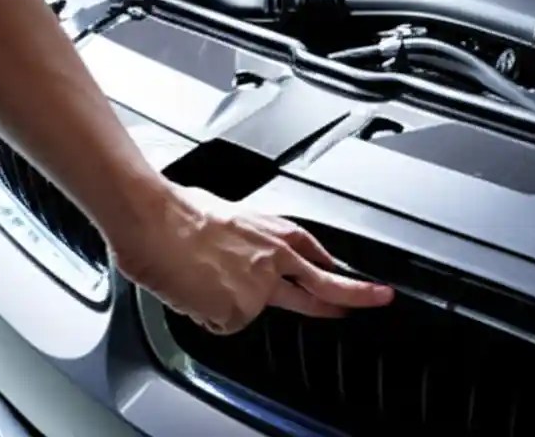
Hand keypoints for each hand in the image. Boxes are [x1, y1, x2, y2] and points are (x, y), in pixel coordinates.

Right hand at [113, 183, 393, 333]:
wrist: (156, 221)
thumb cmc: (181, 212)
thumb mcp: (233, 216)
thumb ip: (251, 239)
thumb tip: (246, 249)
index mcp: (276, 233)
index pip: (320, 256)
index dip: (339, 270)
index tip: (356, 278)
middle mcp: (276, 260)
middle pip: (327, 286)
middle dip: (357, 296)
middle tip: (378, 299)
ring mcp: (260, 289)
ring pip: (256, 311)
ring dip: (229, 303)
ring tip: (200, 278)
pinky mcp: (239, 312)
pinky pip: (224, 323)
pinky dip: (207, 314)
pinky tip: (193, 290)